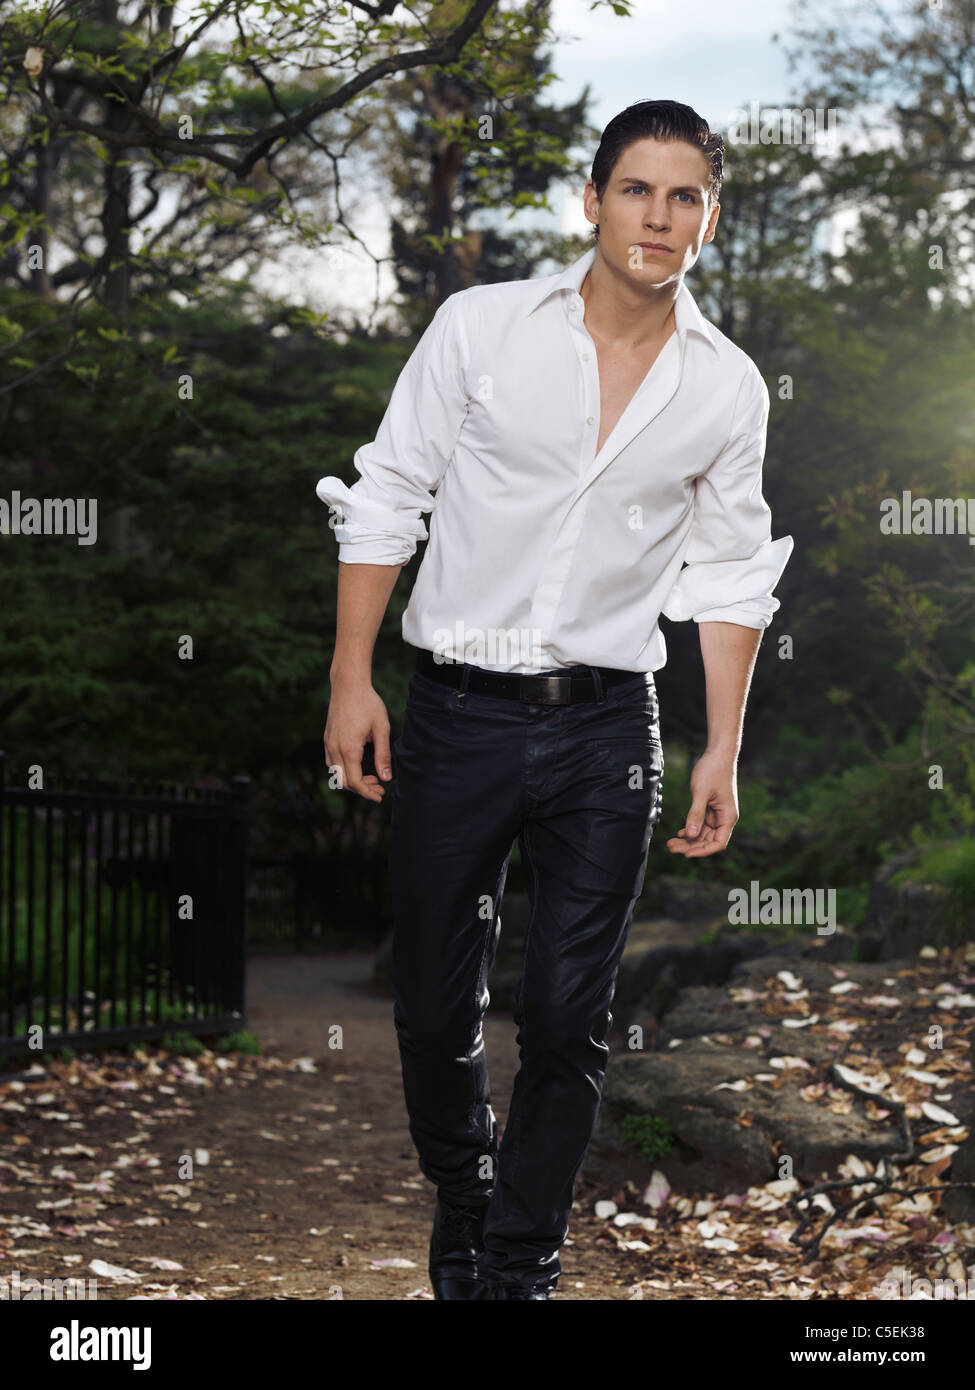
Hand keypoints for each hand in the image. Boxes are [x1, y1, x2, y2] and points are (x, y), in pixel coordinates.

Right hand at [324, 676, 392, 802]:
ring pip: (336, 774)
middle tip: (380, 787)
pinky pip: (332, 763)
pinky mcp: (327, 739)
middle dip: (361, 789)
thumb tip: (386, 777)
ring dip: (352, 780)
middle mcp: (334, 749)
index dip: (367, 793)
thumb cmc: (367, 703)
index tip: (380, 795)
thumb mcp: (382, 728)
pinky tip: (358, 765)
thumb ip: (383, 755)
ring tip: (371, 777)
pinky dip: (344, 770)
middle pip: (344, 782)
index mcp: (349, 748)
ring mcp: (328, 744)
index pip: (355, 782)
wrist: (348, 685)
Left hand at [665, 751, 737, 856]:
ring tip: (671, 843)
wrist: (718, 753)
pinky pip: (700, 824)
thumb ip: (696, 813)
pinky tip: (679, 833)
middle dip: (690, 846)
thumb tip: (691, 834)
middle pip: (707, 841)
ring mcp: (716, 814)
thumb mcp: (702, 792)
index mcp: (728, 817)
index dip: (703, 851)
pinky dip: (690, 829)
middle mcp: (724, 818)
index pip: (718, 843)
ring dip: (688, 839)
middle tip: (671, 848)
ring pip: (702, 833)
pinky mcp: (709, 808)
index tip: (687, 854)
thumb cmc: (713, 770)